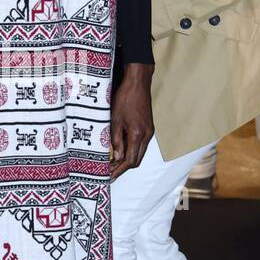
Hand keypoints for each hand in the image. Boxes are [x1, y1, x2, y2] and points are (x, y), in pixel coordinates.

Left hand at [109, 62, 153, 179]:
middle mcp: (146, 135)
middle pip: (137, 160)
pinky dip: (131, 151)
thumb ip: (116, 140)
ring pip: (139, 153)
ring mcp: (149, 132)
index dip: (119, 170)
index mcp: (138, 134)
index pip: (130, 160)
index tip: (110, 176)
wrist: (138, 83)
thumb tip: (116, 157)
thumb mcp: (115, 119)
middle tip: (110, 173)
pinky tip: (121, 151)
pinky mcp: (148, 127)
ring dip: (127, 160)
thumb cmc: (124, 98)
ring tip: (113, 164)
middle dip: (123, 168)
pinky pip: (140, 145)